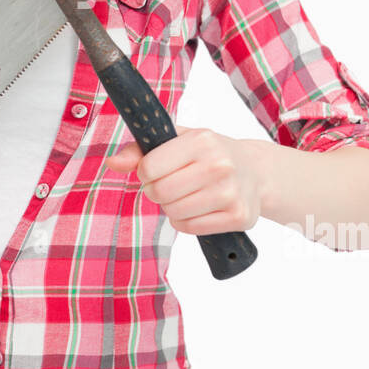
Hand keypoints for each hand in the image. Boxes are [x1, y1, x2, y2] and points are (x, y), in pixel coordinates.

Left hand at [105, 126, 263, 235]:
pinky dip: (186, 222)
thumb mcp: (179, 140)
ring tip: (187, 195)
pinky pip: (190, 228)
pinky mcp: (238, 216)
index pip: (149, 167)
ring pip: (174, 213)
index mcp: (202, 140)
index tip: (154, 170)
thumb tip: (112, 163)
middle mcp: (219, 165)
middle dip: (157, 192)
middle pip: (160, 193)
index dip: (145, 173)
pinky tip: (199, 207)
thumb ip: (141, 150)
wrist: (256, 171)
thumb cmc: (210, 153)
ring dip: (172, 208)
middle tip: (170, 185)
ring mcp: (230, 193)